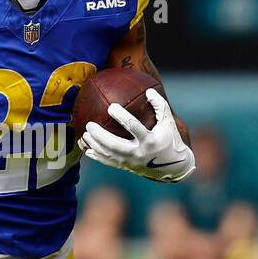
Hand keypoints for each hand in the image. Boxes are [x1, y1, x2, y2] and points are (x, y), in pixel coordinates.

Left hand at [79, 88, 195, 181]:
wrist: (173, 167)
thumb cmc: (170, 139)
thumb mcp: (168, 122)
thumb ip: (160, 105)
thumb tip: (148, 91)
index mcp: (150, 140)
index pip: (134, 127)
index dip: (122, 117)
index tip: (111, 107)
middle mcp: (139, 153)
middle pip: (115, 145)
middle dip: (100, 136)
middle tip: (89, 125)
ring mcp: (132, 162)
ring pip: (109, 155)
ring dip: (95, 146)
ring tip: (84, 135)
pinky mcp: (127, 167)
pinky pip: (109, 162)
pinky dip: (97, 156)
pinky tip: (86, 149)